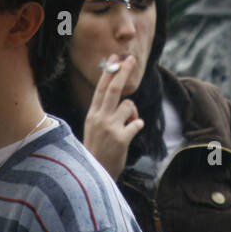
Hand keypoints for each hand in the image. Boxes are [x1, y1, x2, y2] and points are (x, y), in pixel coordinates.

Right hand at [82, 54, 144, 178]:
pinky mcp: (121, 138)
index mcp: (92, 114)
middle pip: (114, 89)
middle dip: (123, 71)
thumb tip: (122, 98)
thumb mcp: (94, 128)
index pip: (101, 88)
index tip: (115, 57)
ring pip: (129, 105)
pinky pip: (137, 123)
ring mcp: (109, 127)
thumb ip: (104, 113)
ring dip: (133, 113)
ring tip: (127, 125)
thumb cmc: (97, 150)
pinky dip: (138, 125)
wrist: (94, 174)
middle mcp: (99, 118)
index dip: (109, 71)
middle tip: (131, 58)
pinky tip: (132, 133)